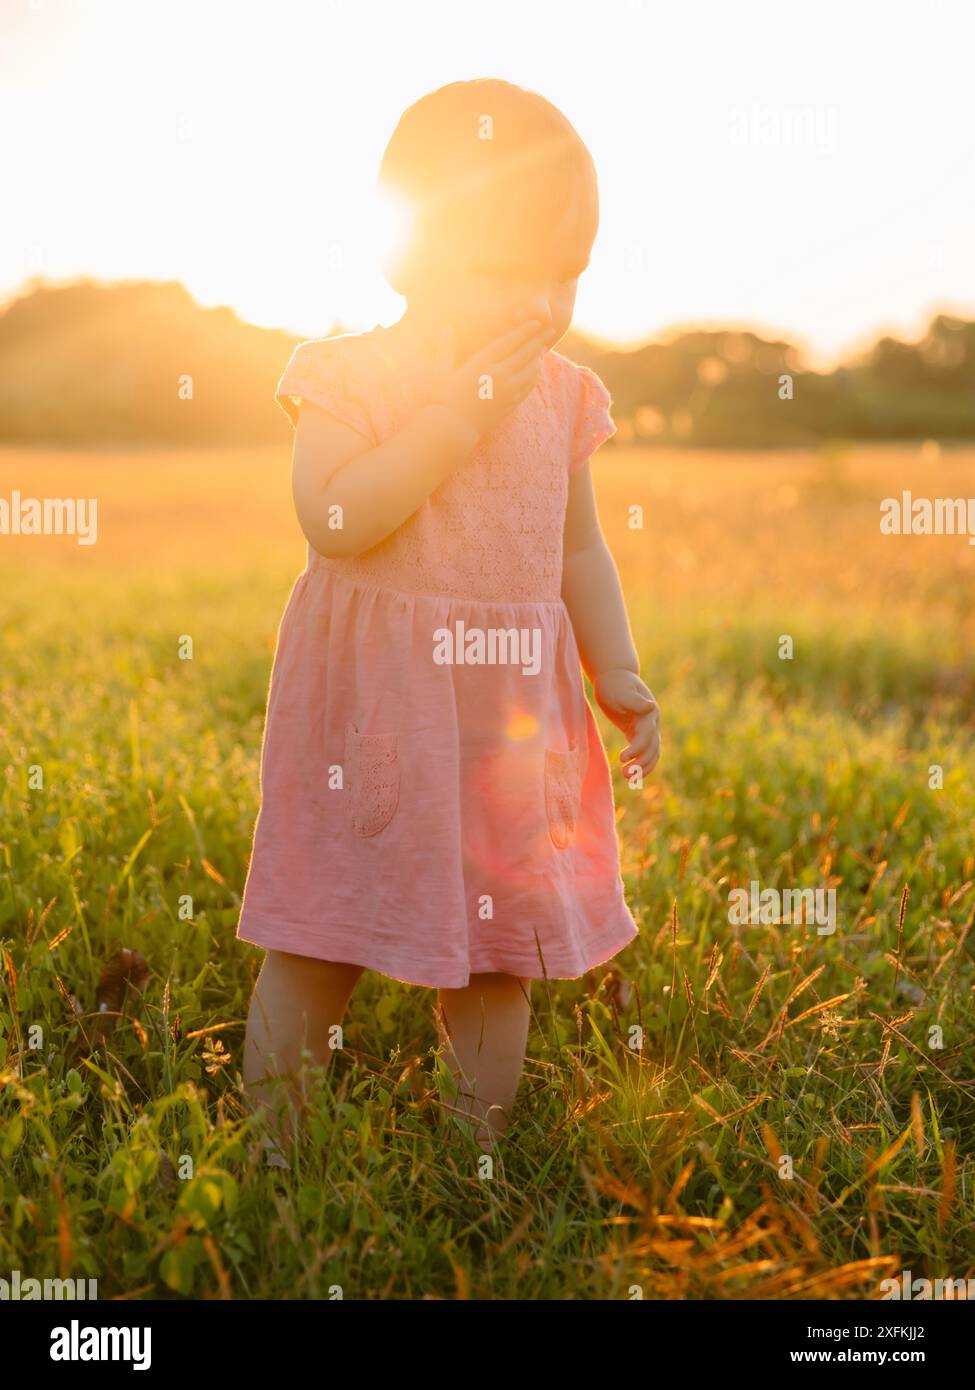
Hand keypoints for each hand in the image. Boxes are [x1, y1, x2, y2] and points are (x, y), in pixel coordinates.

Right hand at [428, 318, 548, 443]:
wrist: (454, 429)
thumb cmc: (444, 399)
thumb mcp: (441, 372)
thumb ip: (445, 349)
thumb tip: (444, 328)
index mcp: (483, 363)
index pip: (510, 342)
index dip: (525, 331)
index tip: (536, 322)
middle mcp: (499, 375)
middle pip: (525, 353)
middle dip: (539, 339)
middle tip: (550, 329)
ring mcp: (507, 391)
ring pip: (530, 370)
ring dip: (539, 357)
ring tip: (544, 347)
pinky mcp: (511, 404)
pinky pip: (528, 386)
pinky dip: (535, 375)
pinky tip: (537, 370)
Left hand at [592, 669, 660, 774]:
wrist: (614, 676)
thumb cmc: (615, 682)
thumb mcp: (622, 690)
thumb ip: (635, 700)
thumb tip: (651, 707)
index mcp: (649, 713)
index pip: (647, 736)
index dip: (637, 749)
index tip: (622, 758)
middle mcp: (651, 722)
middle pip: (652, 748)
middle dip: (641, 763)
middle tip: (625, 775)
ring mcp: (646, 728)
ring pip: (651, 753)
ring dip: (642, 767)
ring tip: (628, 779)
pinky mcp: (636, 732)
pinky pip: (642, 751)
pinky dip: (640, 763)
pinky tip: (631, 775)